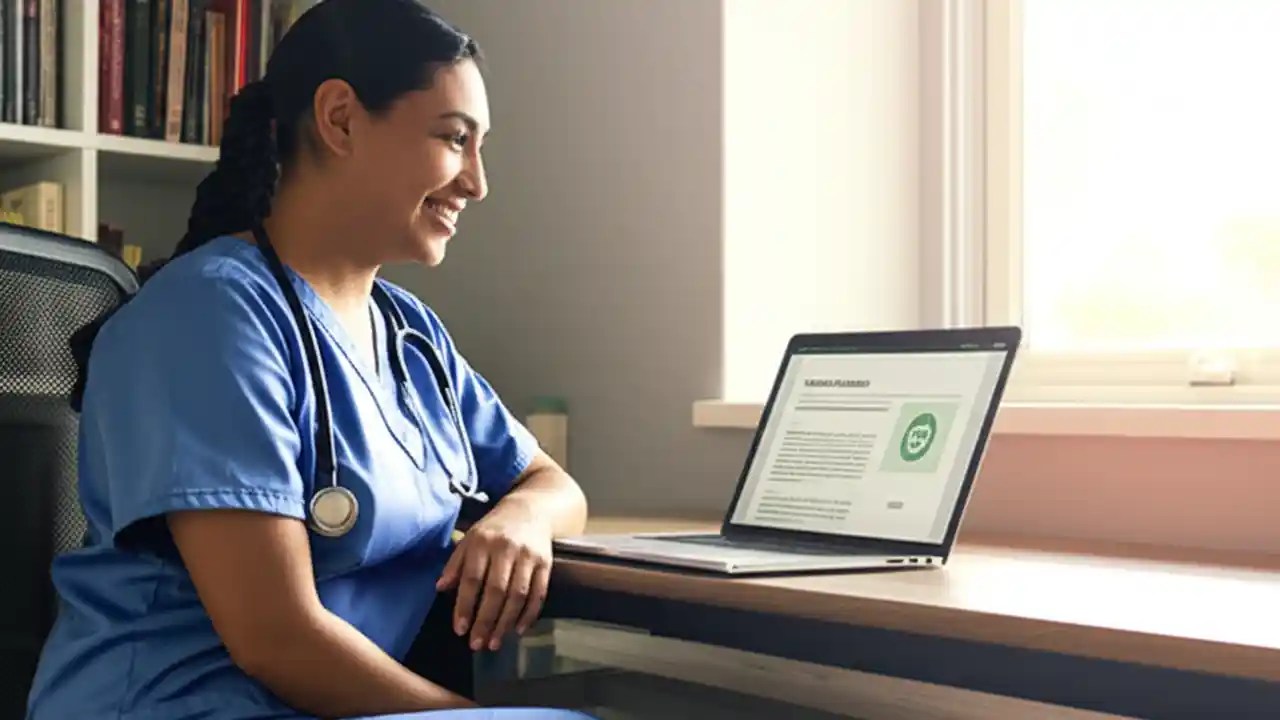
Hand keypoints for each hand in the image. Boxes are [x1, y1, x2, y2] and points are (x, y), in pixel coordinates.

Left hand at [435, 503, 552, 651]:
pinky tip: (519, 630)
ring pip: (517, 595)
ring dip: (505, 622)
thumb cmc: (494, 530)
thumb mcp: (470, 538)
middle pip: (496, 590)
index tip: (459, 629)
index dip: (464, 605)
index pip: (471, 578)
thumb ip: (455, 563)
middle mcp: (506, 548)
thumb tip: (440, 588)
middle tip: (476, 644)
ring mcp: (528, 556)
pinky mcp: (546, 563)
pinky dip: (529, 614)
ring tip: (494, 643)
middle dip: (485, 620)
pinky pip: (538, 593)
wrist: (531, 510)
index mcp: (482, 542)